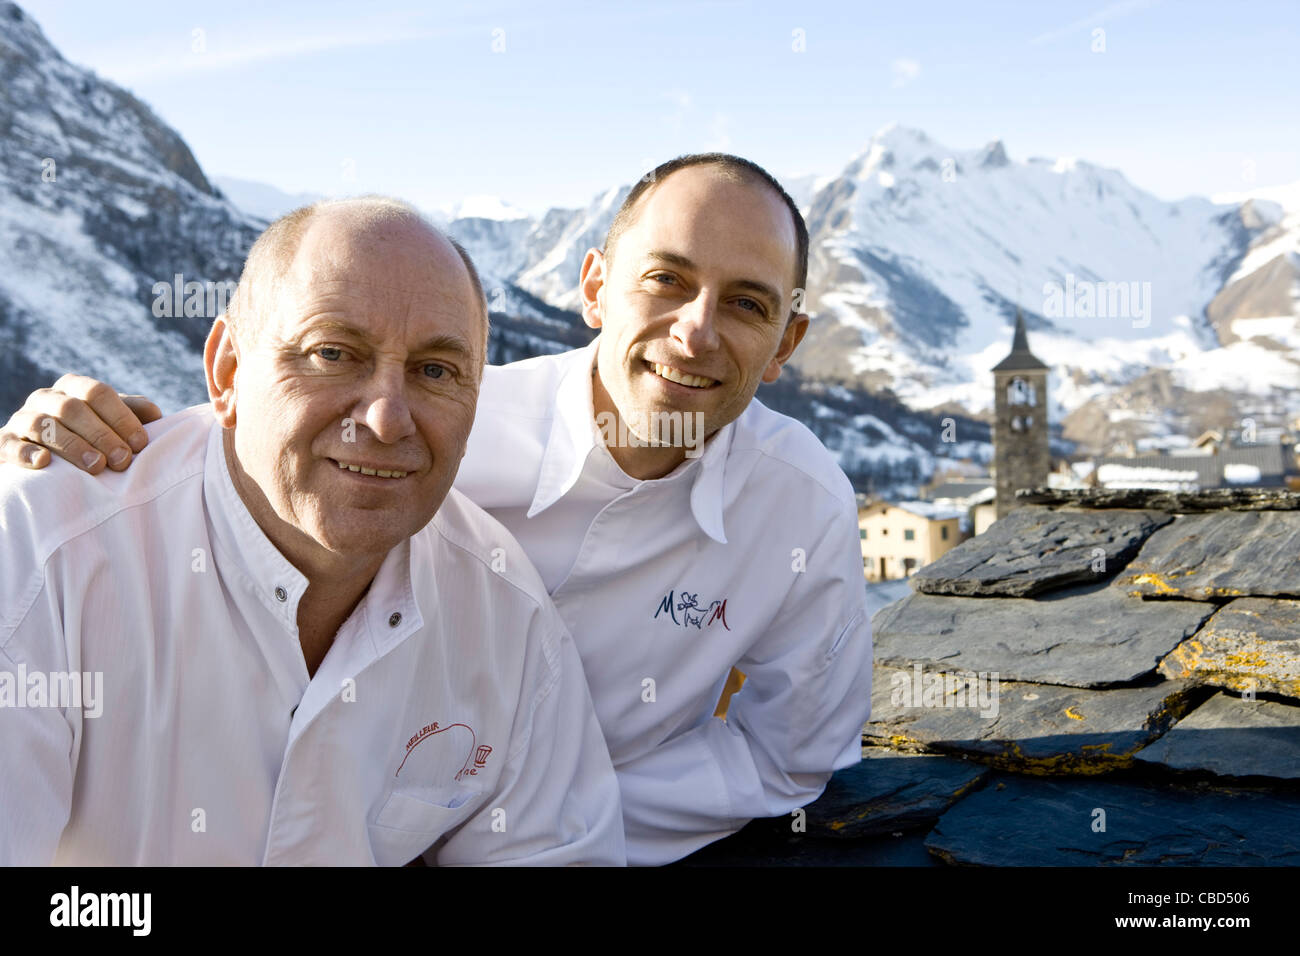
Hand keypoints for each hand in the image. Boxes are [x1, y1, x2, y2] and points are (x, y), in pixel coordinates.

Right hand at [0, 374, 161, 472]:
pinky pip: (8, 444)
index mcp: (74, 389)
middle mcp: (46, 399)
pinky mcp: (3, 442)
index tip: (140, 444)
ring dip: (71, 445)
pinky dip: (25, 452)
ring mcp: (22, 419)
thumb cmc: (90, 437)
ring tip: (96, 467)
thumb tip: (156, 414)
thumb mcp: (111, 422)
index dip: (121, 417)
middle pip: (72, 409)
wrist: (45, 457)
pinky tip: (44, 463)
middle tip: (122, 461)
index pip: (97, 393)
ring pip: (42, 425)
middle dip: (101, 435)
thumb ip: (132, 414)